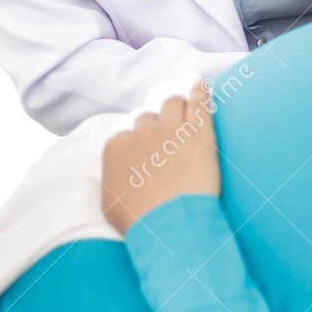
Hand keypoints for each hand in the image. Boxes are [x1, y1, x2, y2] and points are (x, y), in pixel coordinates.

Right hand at [101, 81, 220, 236]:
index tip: (146, 158)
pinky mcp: (198, 132)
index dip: (137, 147)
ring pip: (172, 103)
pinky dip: (200, 91)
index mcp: (117, 147)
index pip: (126, 137)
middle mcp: (141, 133)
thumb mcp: (109, 203)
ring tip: (185, 114)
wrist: (170, 225)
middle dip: (155, 128)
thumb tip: (118, 174)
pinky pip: (199, 101)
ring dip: (177, 108)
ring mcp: (170, 129)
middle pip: (148, 119)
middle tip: (165, 144)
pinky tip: (202, 86)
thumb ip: (111, 179)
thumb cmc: (138, 221)